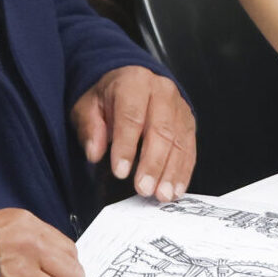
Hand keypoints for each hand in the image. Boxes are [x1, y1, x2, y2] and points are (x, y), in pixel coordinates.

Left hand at [73, 65, 196, 201]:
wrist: (131, 84)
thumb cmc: (108, 98)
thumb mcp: (87, 106)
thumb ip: (90, 128)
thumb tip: (95, 152)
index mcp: (134, 82)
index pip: (132, 115)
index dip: (126, 145)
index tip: (120, 171)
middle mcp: (161, 91)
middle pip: (161, 129)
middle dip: (153, 163)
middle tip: (143, 188)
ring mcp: (179, 106)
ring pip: (178, 141)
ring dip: (171, 171)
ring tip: (161, 194)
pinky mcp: (188, 122)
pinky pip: (189, 148)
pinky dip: (183, 171)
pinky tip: (175, 188)